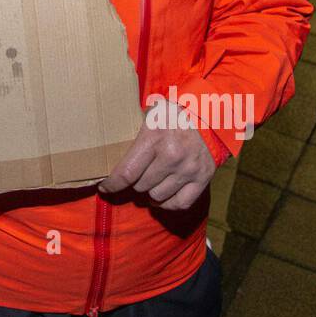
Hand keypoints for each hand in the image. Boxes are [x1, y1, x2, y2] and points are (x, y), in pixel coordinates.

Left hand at [99, 99, 214, 209]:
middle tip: (134, 178)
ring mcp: (188, 169)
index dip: (112, 184)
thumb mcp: (151, 113)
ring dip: (150, 193)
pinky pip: (180, 203)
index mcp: (154, 138)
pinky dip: (168, 203)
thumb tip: (108, 146)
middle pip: (141, 186)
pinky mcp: (203, 178)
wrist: (210, 113)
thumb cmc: (174, 112)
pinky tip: (163, 195)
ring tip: (148, 185)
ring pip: (158, 196)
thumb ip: (133, 130)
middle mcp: (172, 156)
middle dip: (134, 184)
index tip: (105, 187)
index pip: (127, 173)